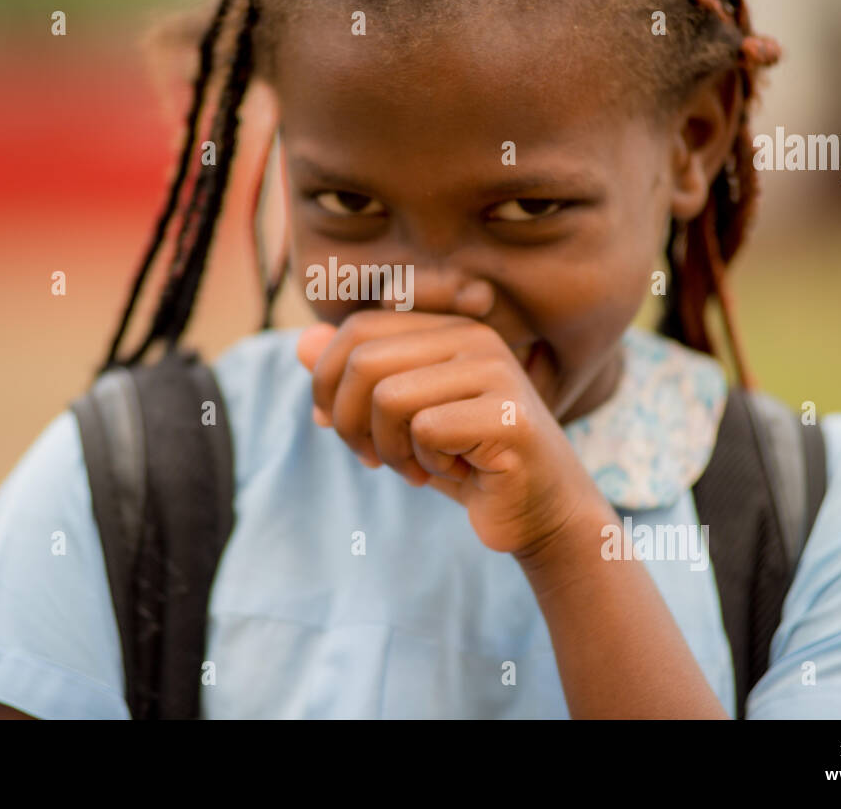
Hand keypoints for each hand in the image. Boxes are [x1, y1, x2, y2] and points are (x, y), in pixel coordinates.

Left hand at [296, 311, 598, 557]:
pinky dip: (426, 463)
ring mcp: (496, 372)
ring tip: (420, 467)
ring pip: (389, 397)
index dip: (328, 383)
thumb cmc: (466, 461)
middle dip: (350, 423)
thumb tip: (301, 344)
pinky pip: (426, 430)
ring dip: (390, 449)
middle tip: (375, 458)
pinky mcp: (509, 415)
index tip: (340, 428)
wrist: (539, 511)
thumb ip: (355, 380)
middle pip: (363, 363)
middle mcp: (473, 337)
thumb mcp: (399, 419)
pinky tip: (456, 474)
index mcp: (446, 328)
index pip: (357, 330)